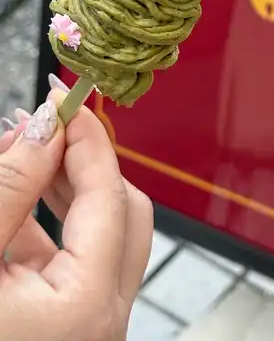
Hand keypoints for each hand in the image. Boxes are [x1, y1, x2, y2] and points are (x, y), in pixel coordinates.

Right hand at [0, 87, 152, 340]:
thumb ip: (9, 189)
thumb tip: (45, 128)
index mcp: (86, 306)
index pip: (111, 195)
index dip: (90, 139)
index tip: (68, 97)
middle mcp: (102, 321)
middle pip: (121, 213)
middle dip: (84, 163)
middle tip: (46, 126)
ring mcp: (87, 329)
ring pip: (98, 238)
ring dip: (62, 191)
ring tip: (18, 153)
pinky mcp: (64, 331)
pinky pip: (71, 266)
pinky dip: (44, 228)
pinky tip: (11, 202)